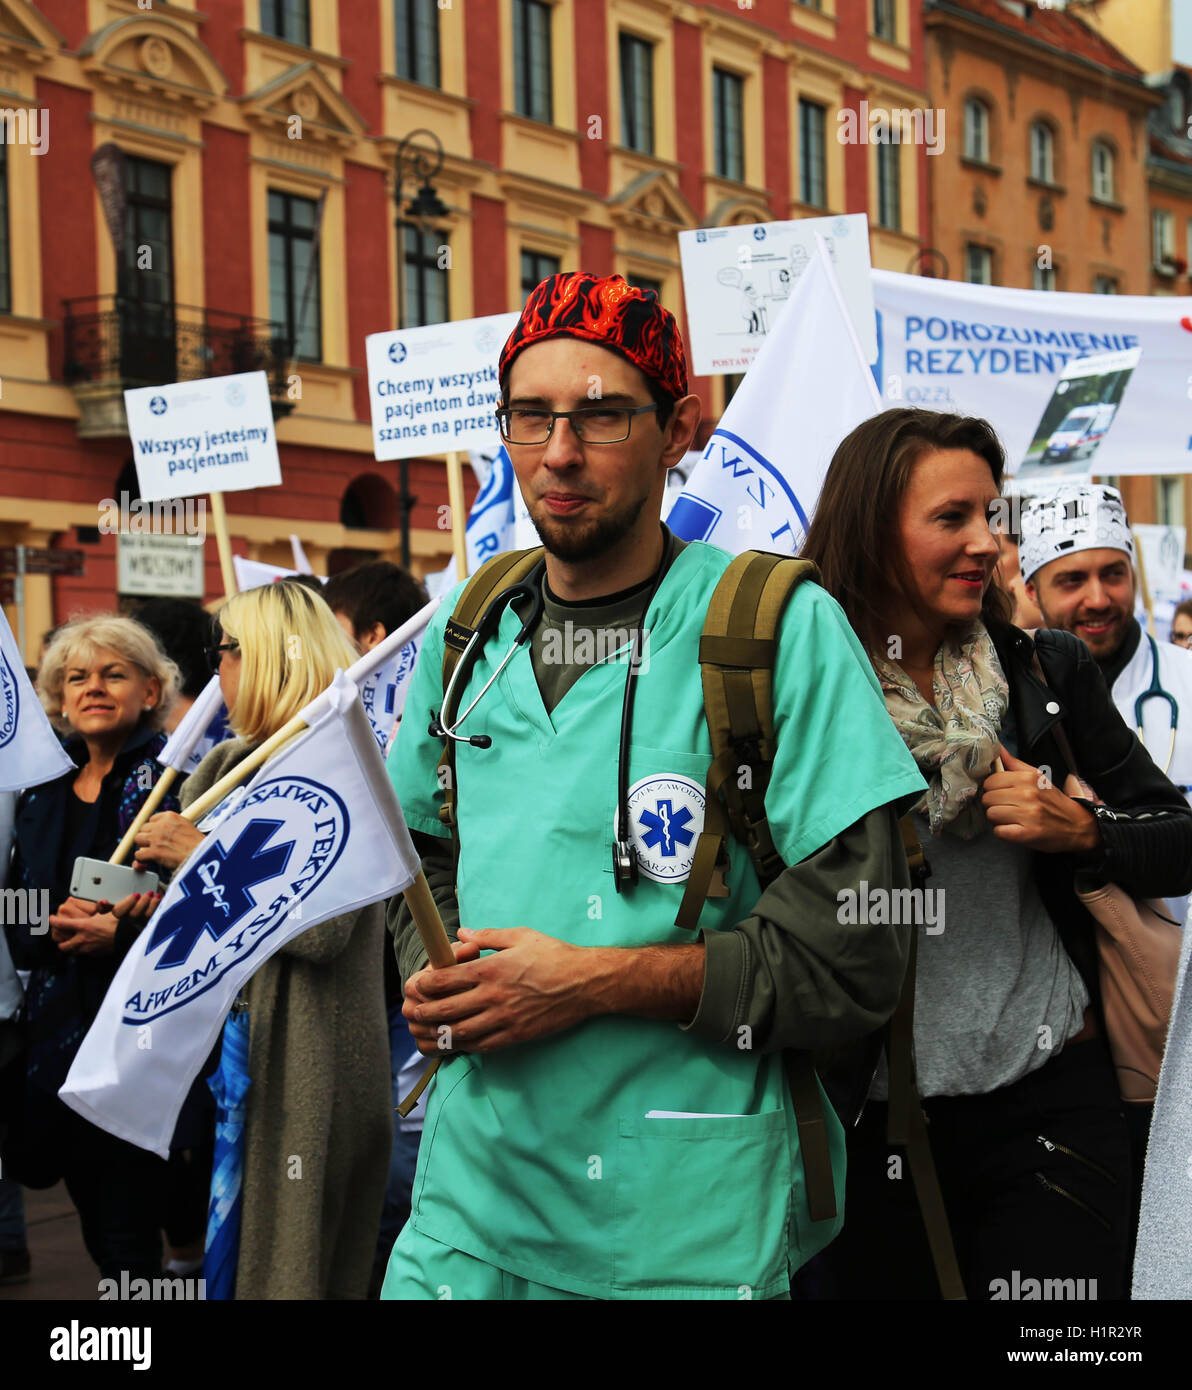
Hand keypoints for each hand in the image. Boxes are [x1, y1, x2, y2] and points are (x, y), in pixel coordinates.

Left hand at [50, 892, 160, 954]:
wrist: (128, 938)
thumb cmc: (120, 924)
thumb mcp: (109, 912)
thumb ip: (103, 907)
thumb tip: (105, 901)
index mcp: (84, 926)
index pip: (62, 924)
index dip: (53, 921)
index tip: (50, 919)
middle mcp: (83, 939)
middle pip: (62, 945)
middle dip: (59, 941)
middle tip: (59, 935)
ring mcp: (88, 949)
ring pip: (72, 951)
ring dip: (70, 946)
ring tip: (72, 941)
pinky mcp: (95, 954)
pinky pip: (84, 954)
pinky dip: (82, 950)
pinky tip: (86, 945)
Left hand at [134, 812, 204, 870]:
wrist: (203, 856)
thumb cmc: (198, 845)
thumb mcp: (187, 827)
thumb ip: (173, 826)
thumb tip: (163, 833)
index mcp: (171, 816)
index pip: (152, 819)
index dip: (154, 829)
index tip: (157, 835)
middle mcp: (162, 825)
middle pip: (143, 828)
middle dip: (147, 837)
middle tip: (154, 845)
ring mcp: (156, 837)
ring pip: (138, 839)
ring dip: (143, 846)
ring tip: (150, 853)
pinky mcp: (154, 851)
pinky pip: (138, 854)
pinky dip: (142, 859)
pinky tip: (148, 861)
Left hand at [403, 927, 600, 1055]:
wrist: (586, 983)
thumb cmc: (555, 955)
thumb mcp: (521, 936)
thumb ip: (489, 935)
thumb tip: (463, 933)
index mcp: (491, 968)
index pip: (444, 979)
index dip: (423, 984)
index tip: (415, 985)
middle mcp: (493, 995)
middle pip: (444, 1009)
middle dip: (422, 1012)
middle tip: (412, 1013)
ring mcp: (504, 1018)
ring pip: (459, 1032)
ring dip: (437, 1033)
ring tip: (425, 1031)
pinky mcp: (515, 1035)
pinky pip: (482, 1045)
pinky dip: (463, 1045)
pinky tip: (455, 1042)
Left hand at [982, 745, 1100, 853]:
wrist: (1077, 825)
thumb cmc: (1053, 801)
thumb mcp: (1038, 777)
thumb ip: (1014, 763)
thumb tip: (997, 748)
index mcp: (1028, 778)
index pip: (990, 781)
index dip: (993, 789)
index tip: (1002, 793)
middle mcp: (1028, 794)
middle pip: (987, 798)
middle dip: (993, 804)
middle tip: (1008, 807)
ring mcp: (1028, 815)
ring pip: (991, 814)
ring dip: (998, 819)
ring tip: (1011, 818)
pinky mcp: (1028, 834)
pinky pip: (999, 831)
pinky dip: (1003, 832)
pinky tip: (1013, 829)